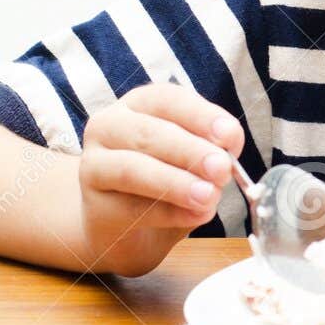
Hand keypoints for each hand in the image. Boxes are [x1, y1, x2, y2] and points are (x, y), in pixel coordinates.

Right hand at [76, 83, 245, 275]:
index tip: (230, 134)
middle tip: (222, 169)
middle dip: (191, 151)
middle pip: (149, 133)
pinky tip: (196, 215)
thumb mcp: (192, 158)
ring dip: (176, 183)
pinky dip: (170, 213)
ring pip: (132, 170)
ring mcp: (94, 165)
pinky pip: (132, 209)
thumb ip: (210, 152)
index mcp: (139, 104)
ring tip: (209, 196)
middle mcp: (109, 126)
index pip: (168, 99)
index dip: (201, 115)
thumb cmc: (164, 180)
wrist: (126, 225)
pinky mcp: (94, 206)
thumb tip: (228, 157)